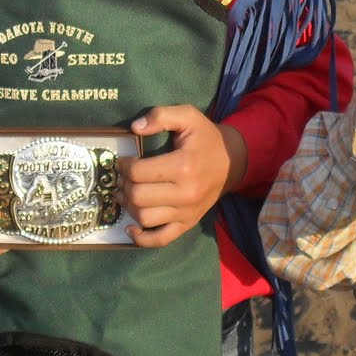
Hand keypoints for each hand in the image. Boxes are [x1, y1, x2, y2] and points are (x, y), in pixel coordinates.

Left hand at [118, 105, 246, 247]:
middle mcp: (185, 193)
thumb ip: (161, 115)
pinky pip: (161, 239)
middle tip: (122, 177)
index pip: (138, 172)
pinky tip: (131, 228)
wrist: (232, 161)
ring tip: (126, 194)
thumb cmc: (206, 138)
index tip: (123, 161)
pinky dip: (142, 238)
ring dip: (128, 207)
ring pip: (144, 218)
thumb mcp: (188, 116)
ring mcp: (187, 212)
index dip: (123, 166)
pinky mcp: (188, 223)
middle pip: (138, 197)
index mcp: (183, 166)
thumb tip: (135, 128)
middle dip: (123, 186)